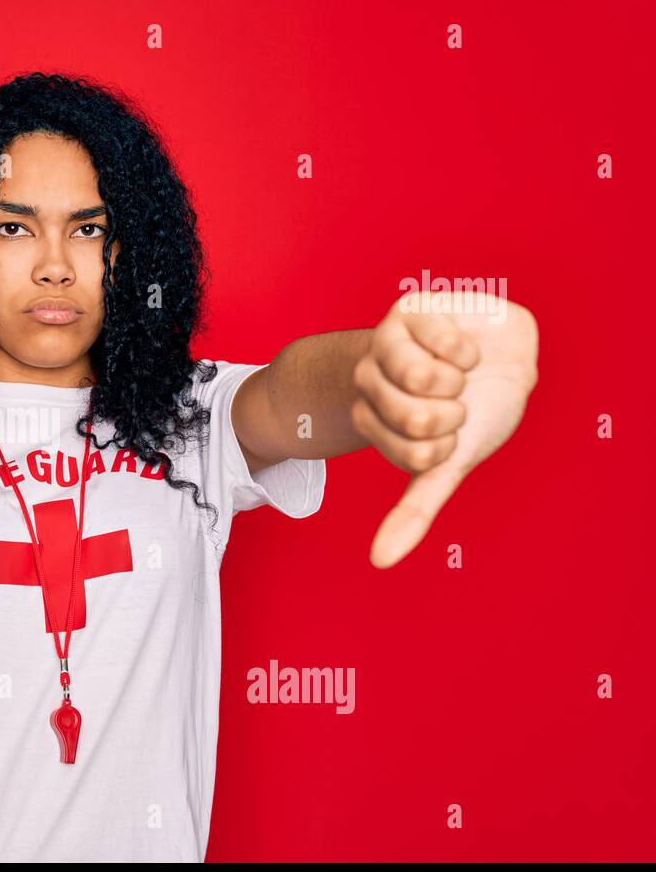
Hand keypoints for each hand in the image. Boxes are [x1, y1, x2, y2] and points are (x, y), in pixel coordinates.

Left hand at [351, 289, 538, 567]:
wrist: (506, 356)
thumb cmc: (476, 412)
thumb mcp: (448, 464)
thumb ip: (414, 511)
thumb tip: (379, 562)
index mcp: (368, 418)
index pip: (411, 454)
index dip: (446, 447)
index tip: (447, 434)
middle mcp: (366, 379)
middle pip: (413, 418)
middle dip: (455, 414)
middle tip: (456, 400)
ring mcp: (384, 341)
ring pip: (420, 379)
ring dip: (460, 380)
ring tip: (458, 372)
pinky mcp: (409, 309)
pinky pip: (444, 342)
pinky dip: (469, 349)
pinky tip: (462, 344)